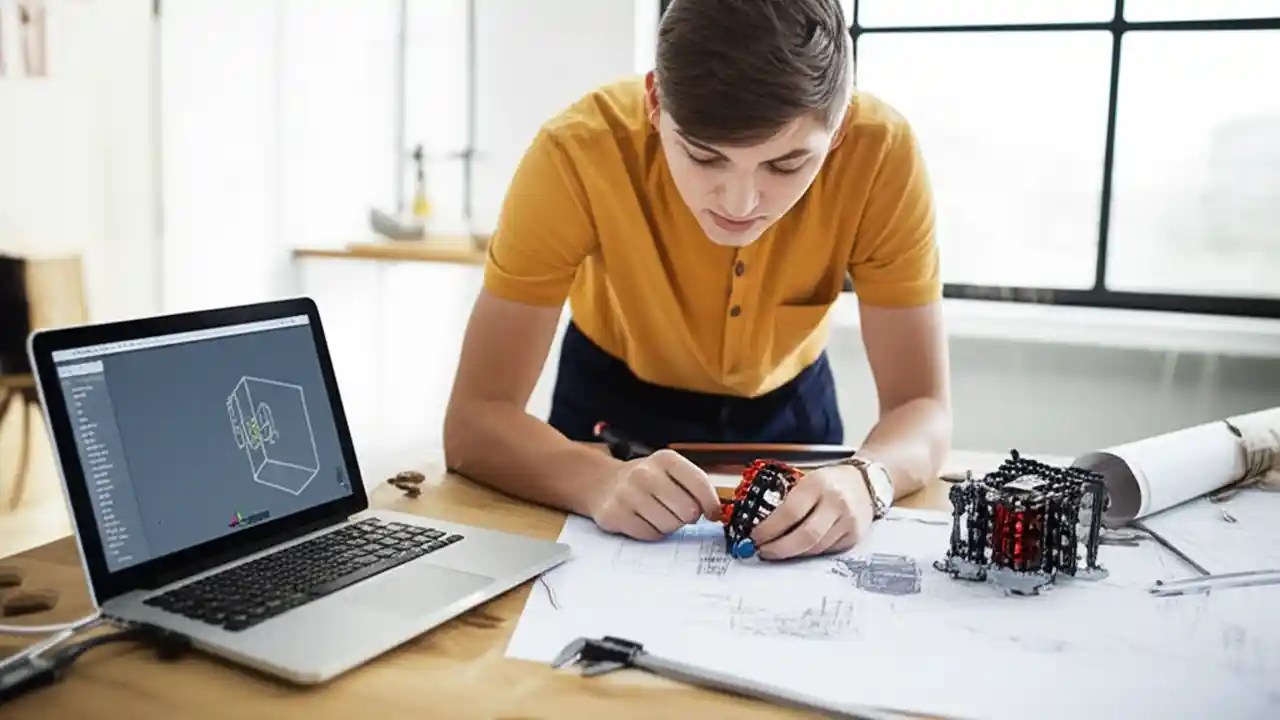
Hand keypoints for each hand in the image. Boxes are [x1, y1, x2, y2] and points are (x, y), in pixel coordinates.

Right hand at [589, 449, 721, 540]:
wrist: (603, 484)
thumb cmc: (646, 481)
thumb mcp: (670, 472)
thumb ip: (694, 487)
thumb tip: (716, 512)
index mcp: (665, 459)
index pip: (699, 483)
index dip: (711, 503)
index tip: (712, 514)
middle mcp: (645, 473)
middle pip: (687, 510)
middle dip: (687, 516)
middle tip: (676, 511)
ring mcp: (627, 494)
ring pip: (670, 525)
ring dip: (669, 525)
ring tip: (657, 514)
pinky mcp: (615, 514)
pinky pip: (650, 535)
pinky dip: (652, 532)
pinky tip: (644, 520)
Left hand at [750, 466, 873, 559]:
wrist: (866, 483)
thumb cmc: (829, 482)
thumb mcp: (807, 481)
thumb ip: (788, 500)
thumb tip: (760, 525)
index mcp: (818, 484)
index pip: (790, 512)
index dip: (769, 529)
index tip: (754, 537)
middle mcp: (836, 502)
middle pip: (804, 536)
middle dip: (779, 548)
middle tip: (762, 551)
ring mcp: (848, 521)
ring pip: (815, 548)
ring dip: (792, 553)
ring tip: (776, 551)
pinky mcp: (854, 536)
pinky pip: (826, 551)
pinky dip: (808, 553)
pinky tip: (798, 550)